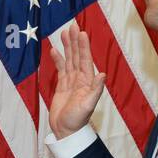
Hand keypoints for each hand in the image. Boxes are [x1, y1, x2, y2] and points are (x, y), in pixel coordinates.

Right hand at [47, 23, 105, 139]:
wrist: (66, 131)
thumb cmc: (77, 120)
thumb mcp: (88, 105)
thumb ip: (96, 90)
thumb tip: (103, 74)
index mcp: (87, 81)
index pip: (85, 59)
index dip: (83, 46)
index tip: (80, 32)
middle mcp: (80, 79)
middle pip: (77, 56)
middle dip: (74, 41)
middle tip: (72, 26)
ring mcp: (71, 81)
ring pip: (69, 59)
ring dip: (67, 46)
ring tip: (63, 33)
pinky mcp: (62, 86)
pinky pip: (60, 69)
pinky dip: (57, 59)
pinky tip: (54, 50)